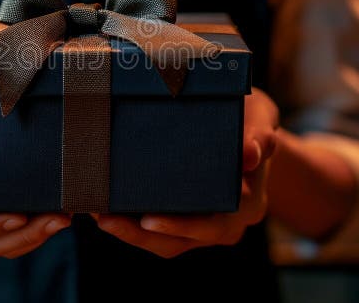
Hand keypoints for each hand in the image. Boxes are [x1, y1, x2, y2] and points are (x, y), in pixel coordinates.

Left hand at [93, 87, 278, 257]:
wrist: (250, 129)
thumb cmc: (252, 119)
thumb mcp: (261, 117)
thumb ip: (260, 131)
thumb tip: (252, 153)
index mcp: (249, 202)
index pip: (215, 223)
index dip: (181, 225)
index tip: (149, 219)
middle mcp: (228, 221)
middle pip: (181, 240)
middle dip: (141, 235)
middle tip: (105, 219)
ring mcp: (205, 224)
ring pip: (166, 242)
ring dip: (130, 233)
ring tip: (97, 215)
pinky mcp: (185, 219)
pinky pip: (158, 231)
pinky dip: (132, 224)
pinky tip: (104, 207)